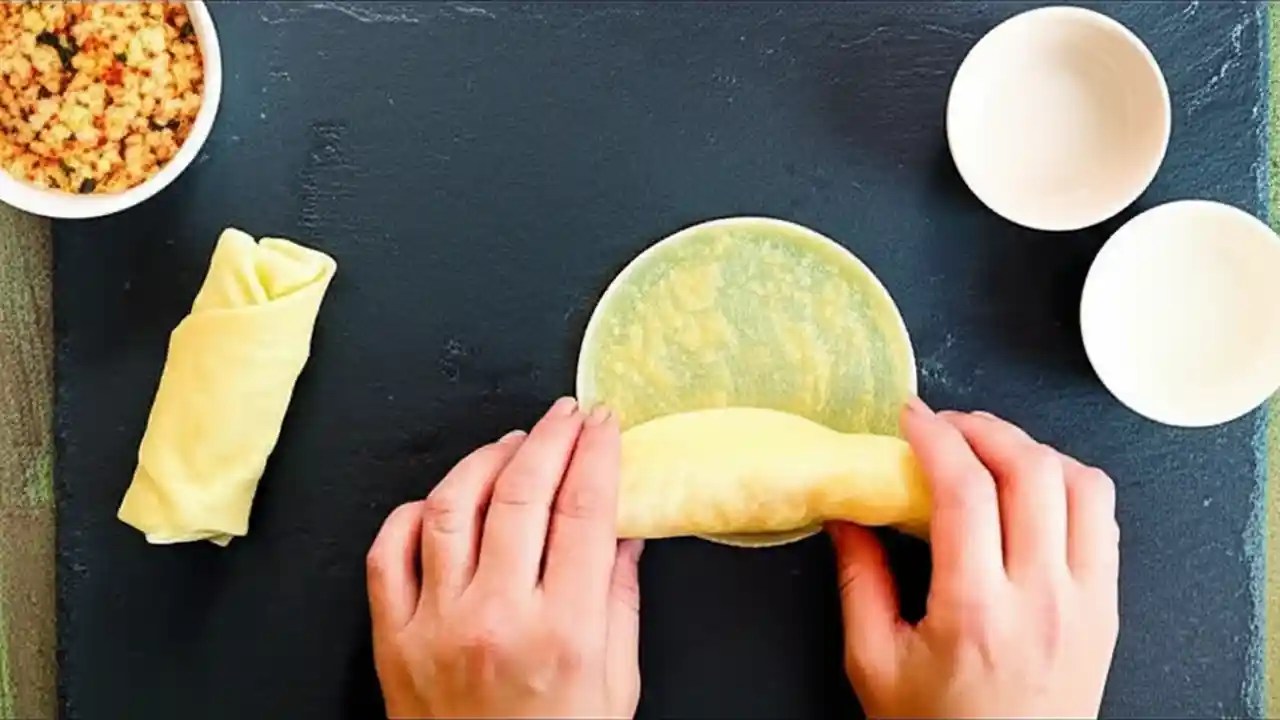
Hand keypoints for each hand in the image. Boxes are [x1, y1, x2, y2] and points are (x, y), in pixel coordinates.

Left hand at [366, 397, 643, 718]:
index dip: (597, 453)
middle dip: (550, 439)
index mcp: (564, 632)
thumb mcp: (616, 684)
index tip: (605, 425)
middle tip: (566, 417)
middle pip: (523, 493)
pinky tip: (443, 501)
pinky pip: (388, 552)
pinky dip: (414, 513)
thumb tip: (625, 531)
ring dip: (485, 462)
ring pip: (453, 507)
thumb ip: (618, 599)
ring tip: (511, 446)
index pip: (584, 510)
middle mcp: (497, 619)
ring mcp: (436, 626)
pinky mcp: (393, 639)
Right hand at [830, 399, 1119, 718]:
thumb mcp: (874, 663)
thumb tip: (845, 512)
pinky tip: (1032, 490)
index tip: (911, 417)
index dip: (936, 437)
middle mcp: (1042, 598)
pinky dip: (1069, 485)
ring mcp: (1087, 602)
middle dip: (985, 428)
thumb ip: (858, 580)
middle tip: (947, 426)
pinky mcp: (1108, 609)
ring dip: (1034, 451)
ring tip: (991, 451)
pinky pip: (1105, 519)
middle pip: (1033, 470)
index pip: (966, 490)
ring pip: (1083, 484)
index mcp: (975, 611)